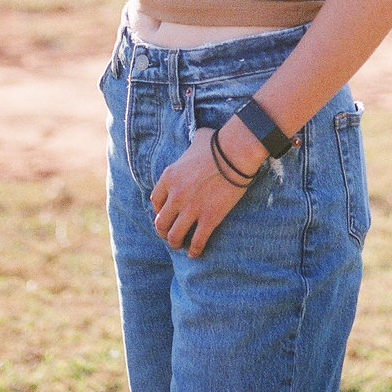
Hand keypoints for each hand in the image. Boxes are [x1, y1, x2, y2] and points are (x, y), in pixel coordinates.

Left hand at [150, 129, 249, 257]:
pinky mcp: (209, 218)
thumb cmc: (218, 143)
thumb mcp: (196, 139)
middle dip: (163, 231)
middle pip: (161, 222)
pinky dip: (194, 250)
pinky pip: (197, 241)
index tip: (165, 213)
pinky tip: (194, 253)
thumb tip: (198, 139)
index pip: (155, 201)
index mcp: (169, 177)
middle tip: (170, 233)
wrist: (235, 153)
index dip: (159, 210)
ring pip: (174, 236)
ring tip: (180, 245)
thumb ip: (192, 144)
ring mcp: (191, 209)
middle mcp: (176, 195)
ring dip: (175, 242)